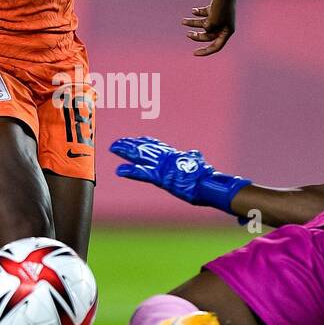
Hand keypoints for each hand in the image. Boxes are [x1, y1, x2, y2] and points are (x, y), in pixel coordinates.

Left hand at [111, 135, 251, 212]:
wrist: (211, 185)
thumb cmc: (209, 179)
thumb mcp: (200, 165)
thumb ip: (195, 159)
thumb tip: (196, 154)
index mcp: (176, 156)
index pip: (158, 146)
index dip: (146, 142)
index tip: (137, 139)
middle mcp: (167, 158)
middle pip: (146, 148)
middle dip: (131, 144)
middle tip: (118, 142)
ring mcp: (164, 167)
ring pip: (141, 156)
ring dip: (126, 152)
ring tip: (113, 148)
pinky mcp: (161, 178)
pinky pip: (142, 173)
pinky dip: (130, 171)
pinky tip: (119, 171)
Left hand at [183, 0, 235, 55]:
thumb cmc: (219, 7)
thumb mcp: (211, 23)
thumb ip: (207, 30)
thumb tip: (205, 29)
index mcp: (228, 32)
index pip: (216, 46)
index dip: (205, 51)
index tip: (194, 53)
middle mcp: (226, 25)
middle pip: (209, 35)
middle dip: (198, 36)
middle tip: (188, 34)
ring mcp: (221, 16)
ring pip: (205, 24)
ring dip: (194, 24)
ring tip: (183, 22)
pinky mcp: (217, 8)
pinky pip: (206, 14)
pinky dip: (199, 13)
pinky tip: (193, 11)